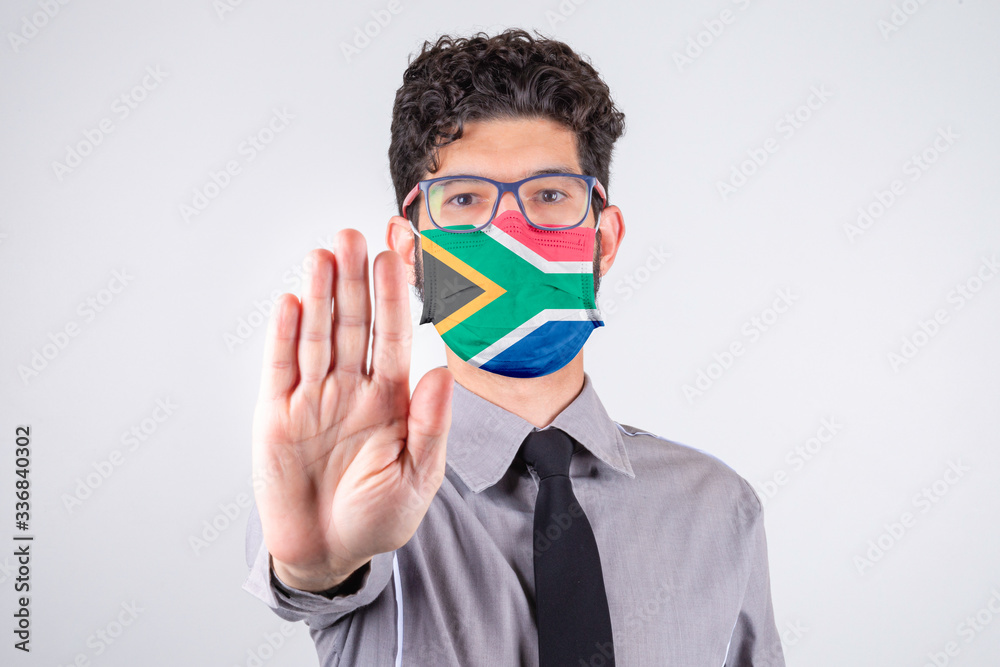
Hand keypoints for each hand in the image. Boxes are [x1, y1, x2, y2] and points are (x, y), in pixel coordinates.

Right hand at [251, 229, 452, 591]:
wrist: (327, 552)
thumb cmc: (378, 517)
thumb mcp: (418, 477)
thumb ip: (431, 425)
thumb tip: (442, 371)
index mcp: (392, 398)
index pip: (396, 335)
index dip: (395, 295)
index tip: (398, 255)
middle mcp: (353, 387)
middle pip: (355, 323)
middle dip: (355, 281)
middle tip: (355, 235)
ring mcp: (314, 396)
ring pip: (318, 335)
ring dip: (320, 295)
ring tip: (323, 254)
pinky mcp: (277, 413)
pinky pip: (281, 366)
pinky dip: (285, 335)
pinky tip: (292, 301)